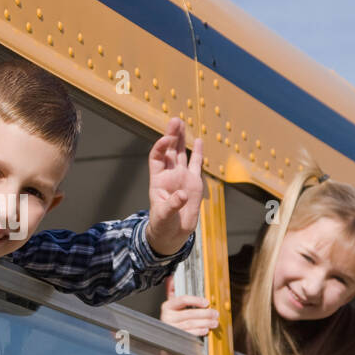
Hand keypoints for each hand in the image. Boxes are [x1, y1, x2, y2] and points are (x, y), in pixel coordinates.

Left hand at [146, 119, 204, 255]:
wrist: (172, 233)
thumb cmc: (163, 224)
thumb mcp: (164, 216)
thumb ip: (172, 205)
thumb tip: (183, 196)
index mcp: (158, 180)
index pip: (157, 158)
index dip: (161, 147)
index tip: (167, 140)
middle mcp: (169, 175)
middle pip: (169, 151)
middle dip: (171, 135)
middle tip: (175, 120)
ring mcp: (182, 177)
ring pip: (181, 154)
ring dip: (181, 139)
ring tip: (180, 122)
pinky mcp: (194, 183)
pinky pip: (196, 164)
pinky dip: (197, 152)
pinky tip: (198, 140)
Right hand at [161, 278, 219, 335]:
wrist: (164, 335)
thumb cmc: (171, 317)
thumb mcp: (171, 304)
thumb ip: (172, 291)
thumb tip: (171, 279)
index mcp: (168, 306)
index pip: (182, 300)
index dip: (195, 300)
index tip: (206, 302)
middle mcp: (168, 316)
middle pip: (189, 313)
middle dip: (205, 313)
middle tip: (215, 313)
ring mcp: (172, 327)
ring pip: (190, 324)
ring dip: (205, 323)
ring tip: (214, 322)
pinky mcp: (176, 337)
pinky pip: (189, 334)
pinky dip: (198, 332)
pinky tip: (205, 330)